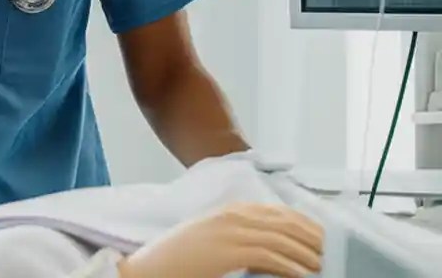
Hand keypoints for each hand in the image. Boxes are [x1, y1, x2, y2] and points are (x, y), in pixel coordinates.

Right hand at [118, 202, 323, 277]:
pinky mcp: (230, 250)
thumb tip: (269, 247)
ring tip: (325, 267)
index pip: (277, 213)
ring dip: (308, 254)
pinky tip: (306, 275)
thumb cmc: (175, 261)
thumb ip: (235, 236)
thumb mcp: (207, 240)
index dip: (304, 225)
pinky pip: (272, 257)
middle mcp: (232, 216)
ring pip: (283, 239)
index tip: (322, 238)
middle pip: (286, 223)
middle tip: (334, 253)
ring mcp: (230, 231)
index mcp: (227, 211)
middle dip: (312, 238)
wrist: (147, 270)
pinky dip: (293, 266)